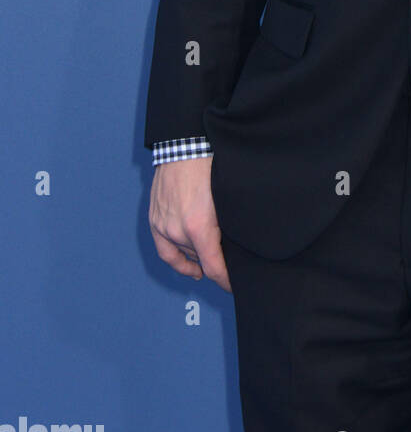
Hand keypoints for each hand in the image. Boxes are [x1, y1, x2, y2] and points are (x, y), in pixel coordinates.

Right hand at [148, 158, 230, 291]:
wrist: (183, 146)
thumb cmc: (208, 167)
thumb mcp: (226, 199)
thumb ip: (227, 225)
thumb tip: (233, 242)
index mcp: (199, 228)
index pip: (214, 267)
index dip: (225, 280)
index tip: (234, 285)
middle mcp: (178, 231)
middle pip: (200, 259)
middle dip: (215, 262)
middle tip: (229, 264)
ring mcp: (164, 226)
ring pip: (184, 253)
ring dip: (198, 256)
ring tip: (210, 259)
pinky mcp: (155, 220)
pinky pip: (164, 249)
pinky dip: (176, 260)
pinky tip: (188, 264)